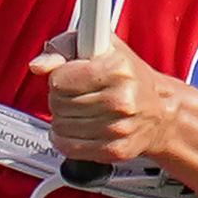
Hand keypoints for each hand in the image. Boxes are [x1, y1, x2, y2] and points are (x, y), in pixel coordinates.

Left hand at [31, 29, 181, 165]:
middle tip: (76, 93)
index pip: (59, 80)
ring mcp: (119, 128)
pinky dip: (66, 139)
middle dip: (60, 97)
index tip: (70, 75)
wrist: (158, 111)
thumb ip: (63, 48)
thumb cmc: (127, 76)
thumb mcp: (99, 46)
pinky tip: (78, 128)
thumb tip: (39, 65)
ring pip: (60, 127)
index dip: (59, 76)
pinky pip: (69, 148)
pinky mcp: (115, 150)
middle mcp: (121, 100)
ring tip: (80, 109)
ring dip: (62, 118)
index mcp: (117, 69)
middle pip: (58, 103)